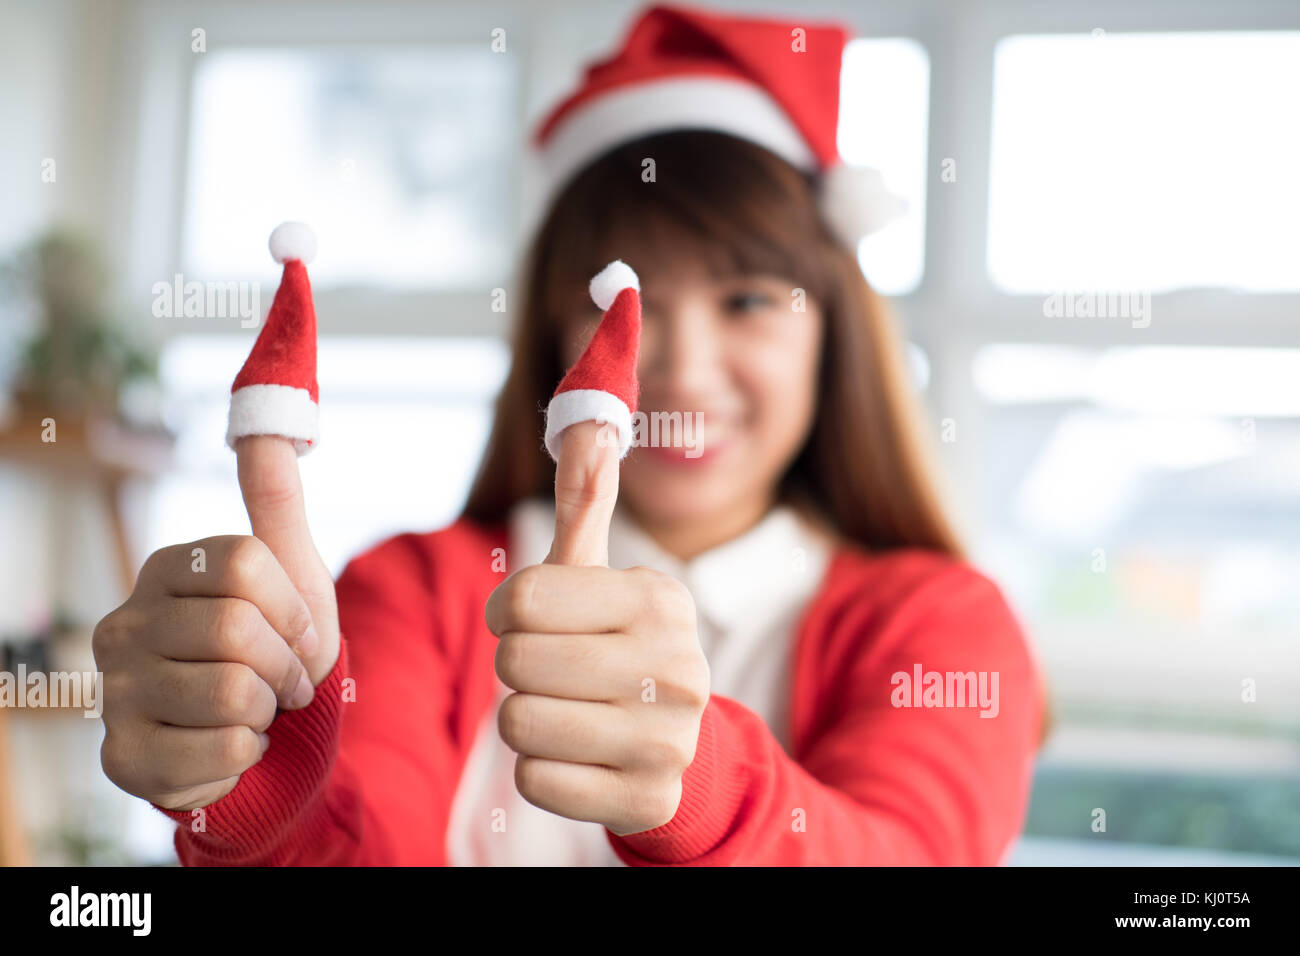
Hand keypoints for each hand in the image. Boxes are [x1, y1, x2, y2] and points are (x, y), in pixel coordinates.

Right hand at [94, 435, 339, 810]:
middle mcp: (123, 624)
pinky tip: (229, 748)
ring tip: (254, 713)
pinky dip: (248, 755)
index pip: (244, 563)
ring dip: (268, 712)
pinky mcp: (122, 758)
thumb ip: (274, 498)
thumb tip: (267, 427)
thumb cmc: (279, 650)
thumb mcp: (290, 570)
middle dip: (286, 667)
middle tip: (282, 684)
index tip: (298, 634)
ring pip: (233, 694)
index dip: (293, 609)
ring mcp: (114, 693)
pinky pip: (222, 752)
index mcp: (165, 570)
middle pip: (237, 631)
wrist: (274, 741)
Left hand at [484, 422, 710, 835]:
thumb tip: (588, 424)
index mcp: (660, 598)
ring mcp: (670, 738)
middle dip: (517, 670)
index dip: (507, 614)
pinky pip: (537, 781)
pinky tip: (581, 757)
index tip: (535, 624)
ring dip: (526, 721)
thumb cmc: (616, 645)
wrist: (676, 747)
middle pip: (516, 664)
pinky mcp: (650, 798)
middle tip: (554, 673)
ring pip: (520, 724)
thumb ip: (586, 500)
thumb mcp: (601, 575)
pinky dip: (542, 771)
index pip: (521, 599)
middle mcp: (678, 666)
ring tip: (568, 713)